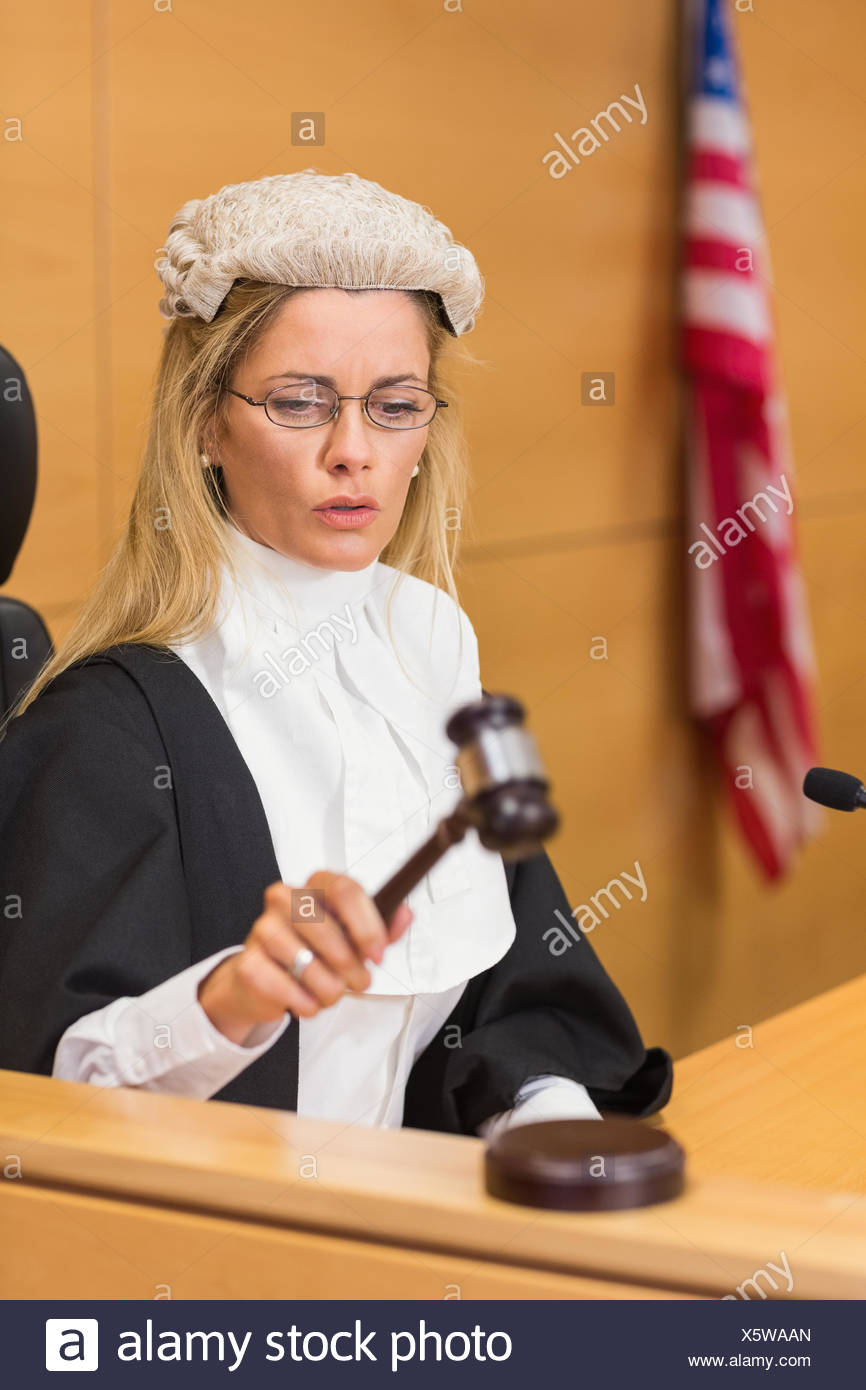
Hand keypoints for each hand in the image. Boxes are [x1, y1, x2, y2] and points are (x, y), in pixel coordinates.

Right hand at [197, 871, 412, 1044]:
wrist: (264, 980)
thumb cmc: (315, 953)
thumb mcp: (353, 938)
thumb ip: (383, 928)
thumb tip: (405, 914)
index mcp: (315, 885)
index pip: (344, 889)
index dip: (367, 925)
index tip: (378, 954)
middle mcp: (284, 898)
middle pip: (330, 933)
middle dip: (352, 968)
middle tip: (359, 982)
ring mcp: (262, 929)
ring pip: (311, 968)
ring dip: (330, 991)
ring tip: (328, 990)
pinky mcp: (248, 963)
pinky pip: (291, 992)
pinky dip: (307, 1004)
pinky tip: (305, 998)